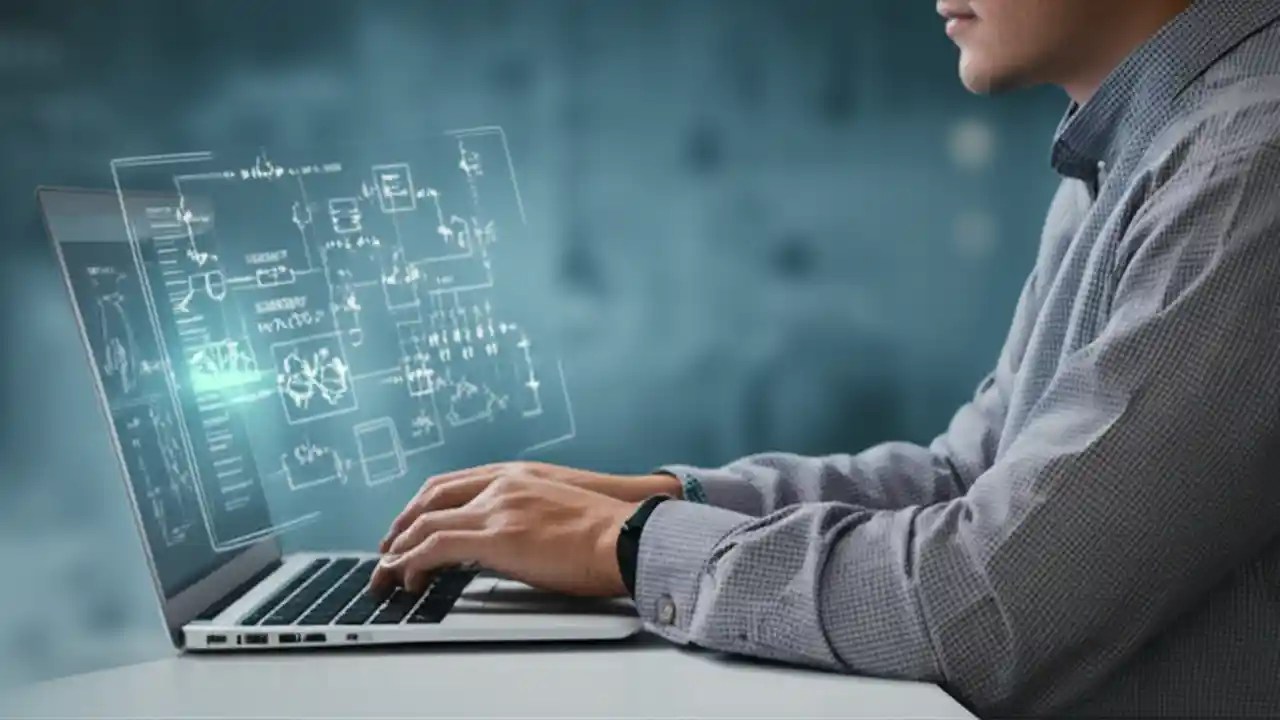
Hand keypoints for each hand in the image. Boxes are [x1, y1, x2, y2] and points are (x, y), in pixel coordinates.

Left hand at [369, 474, 639, 597]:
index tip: (410, 524)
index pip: (453, 482)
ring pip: (425, 524)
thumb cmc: (607, 532)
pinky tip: (407, 580)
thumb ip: (527, 516)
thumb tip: (509, 543)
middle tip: (388, 550)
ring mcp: (497, 508)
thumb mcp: (559, 510)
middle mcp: (502, 484)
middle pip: (431, 498)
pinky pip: (435, 547)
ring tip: (388, 575)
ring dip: (399, 551)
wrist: (627, 535)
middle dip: (402, 525)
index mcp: (518, 475)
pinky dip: (412, 564)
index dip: (423, 505)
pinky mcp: (496, 536)